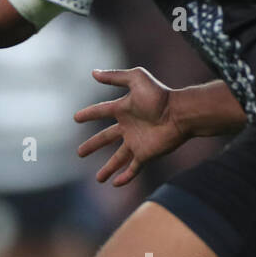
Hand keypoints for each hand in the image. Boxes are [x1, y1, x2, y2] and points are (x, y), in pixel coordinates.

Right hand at [74, 67, 189, 185]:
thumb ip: (115, 77)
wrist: (179, 114)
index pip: (101, 111)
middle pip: (105, 138)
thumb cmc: (159, 96)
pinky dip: (124, 177)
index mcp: (123, 110)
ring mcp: (136, 143)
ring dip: (108, 168)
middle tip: (80, 153)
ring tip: (99, 179)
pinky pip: (133, 168)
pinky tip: (116, 184)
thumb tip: (93, 73)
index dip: (88, 114)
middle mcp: (128, 127)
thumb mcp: (136, 79)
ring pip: (118, 158)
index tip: (76, 118)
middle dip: (92, 145)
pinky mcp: (145, 155)